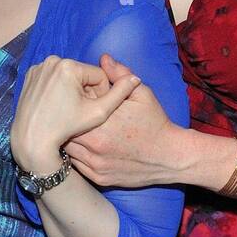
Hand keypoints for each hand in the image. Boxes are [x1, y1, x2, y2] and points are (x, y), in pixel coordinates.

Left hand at [11, 54, 139, 173]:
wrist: (32, 139)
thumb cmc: (66, 127)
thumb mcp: (99, 112)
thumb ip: (120, 93)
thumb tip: (135, 78)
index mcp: (68, 65)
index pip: (98, 76)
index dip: (101, 94)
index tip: (92, 110)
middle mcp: (51, 61)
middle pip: (83, 74)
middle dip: (86, 91)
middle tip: (80, 111)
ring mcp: (38, 67)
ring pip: (69, 76)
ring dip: (73, 89)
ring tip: (68, 109)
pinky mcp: (30, 75)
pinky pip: (54, 78)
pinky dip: (58, 89)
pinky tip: (56, 105)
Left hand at [63, 54, 179, 188]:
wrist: (170, 157)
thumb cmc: (156, 123)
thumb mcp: (142, 94)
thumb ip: (120, 76)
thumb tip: (103, 59)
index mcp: (100, 123)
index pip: (73, 109)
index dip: (75, 103)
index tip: (81, 100)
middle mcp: (94, 146)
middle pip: (66, 131)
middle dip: (68, 122)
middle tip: (75, 115)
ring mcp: (95, 165)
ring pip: (68, 151)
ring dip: (69, 140)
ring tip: (75, 131)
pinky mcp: (98, 178)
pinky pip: (77, 167)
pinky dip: (76, 156)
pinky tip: (83, 147)